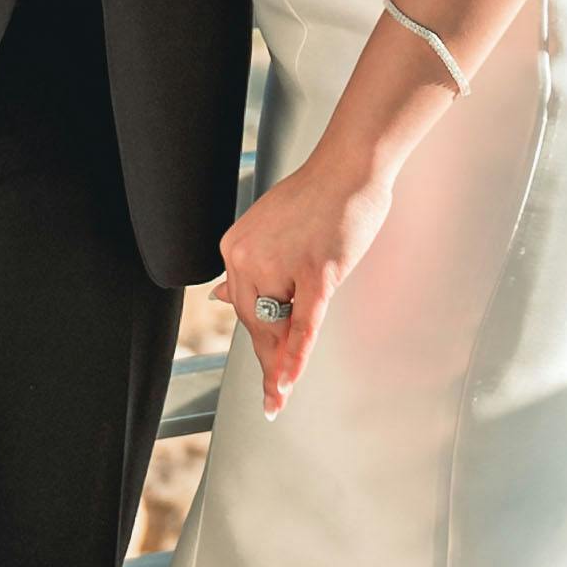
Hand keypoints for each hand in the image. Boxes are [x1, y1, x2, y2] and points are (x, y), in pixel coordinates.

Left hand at [218, 145, 394, 415]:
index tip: (261, 366)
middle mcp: (248, 257)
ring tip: (278, 397)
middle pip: (256, 321)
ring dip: (282, 363)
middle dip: (267, 358)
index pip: (243, 305)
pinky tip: (286, 383)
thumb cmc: (317, 196)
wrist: (348, 168)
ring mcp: (281, 266)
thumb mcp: (268, 230)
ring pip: (279, 327)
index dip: (256, 339)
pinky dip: (294, 357)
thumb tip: (218, 297)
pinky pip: (304, 325)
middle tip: (273, 395)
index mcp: (235, 248)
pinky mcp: (316, 273)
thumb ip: (249, 265)